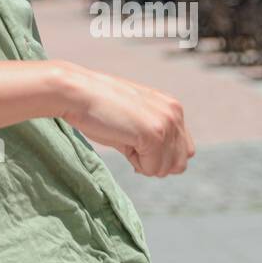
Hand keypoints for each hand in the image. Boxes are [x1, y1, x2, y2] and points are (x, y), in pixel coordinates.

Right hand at [56, 60, 194, 176]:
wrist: (77, 93)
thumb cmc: (99, 107)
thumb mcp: (136, 119)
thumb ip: (156, 136)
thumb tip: (166, 168)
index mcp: (172, 107)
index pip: (184, 151)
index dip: (160, 157)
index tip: (136, 146)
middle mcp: (175, 113)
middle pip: (179, 163)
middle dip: (155, 163)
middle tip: (130, 146)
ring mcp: (166, 124)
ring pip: (166, 169)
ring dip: (144, 163)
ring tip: (124, 139)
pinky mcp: (154, 134)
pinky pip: (151, 169)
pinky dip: (135, 163)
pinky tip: (121, 140)